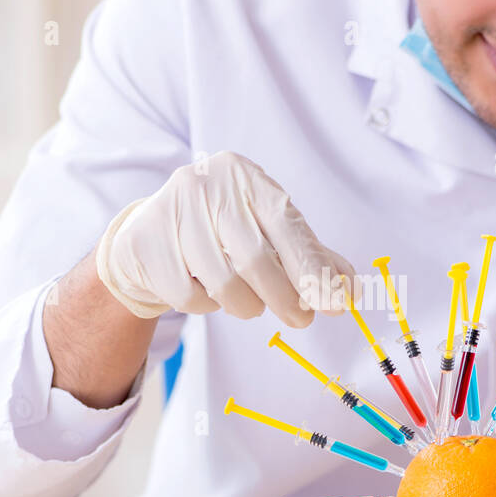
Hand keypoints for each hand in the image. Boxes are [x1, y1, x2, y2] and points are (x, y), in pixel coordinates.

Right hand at [96, 151, 355, 327]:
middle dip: (284, 299)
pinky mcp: (145, 242)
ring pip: (223, 284)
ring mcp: (171, 211)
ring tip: (248, 302)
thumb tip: (350, 289)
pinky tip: (205, 290)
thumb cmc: (224, 232)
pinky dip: (206, 306)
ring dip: (245, 306)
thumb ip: (311, 257)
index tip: (335, 304)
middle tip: (300, 319)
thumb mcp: (269, 233)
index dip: (313, 269)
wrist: (150, 235)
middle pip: (255, 259)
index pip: (288, 226)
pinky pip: (188, 296)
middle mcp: (207, 184)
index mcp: (246, 177)